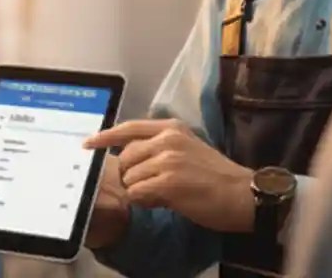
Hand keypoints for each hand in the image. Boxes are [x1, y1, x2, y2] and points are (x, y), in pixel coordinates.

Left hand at [84, 119, 253, 233]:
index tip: (89, 143)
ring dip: (140, 191)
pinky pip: (137, 193)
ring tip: (164, 194)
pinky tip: (162, 202)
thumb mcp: (188, 149)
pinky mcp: (168, 181)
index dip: (106, 136)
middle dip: (131, 176)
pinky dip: (144, 201)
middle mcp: (168, 139)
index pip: (129, 128)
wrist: (242, 194)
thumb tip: (128, 160)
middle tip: (152, 187)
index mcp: (172, 128)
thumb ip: (160, 149)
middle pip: (126, 157)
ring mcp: (168, 159)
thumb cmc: (216, 177)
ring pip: (129, 178)